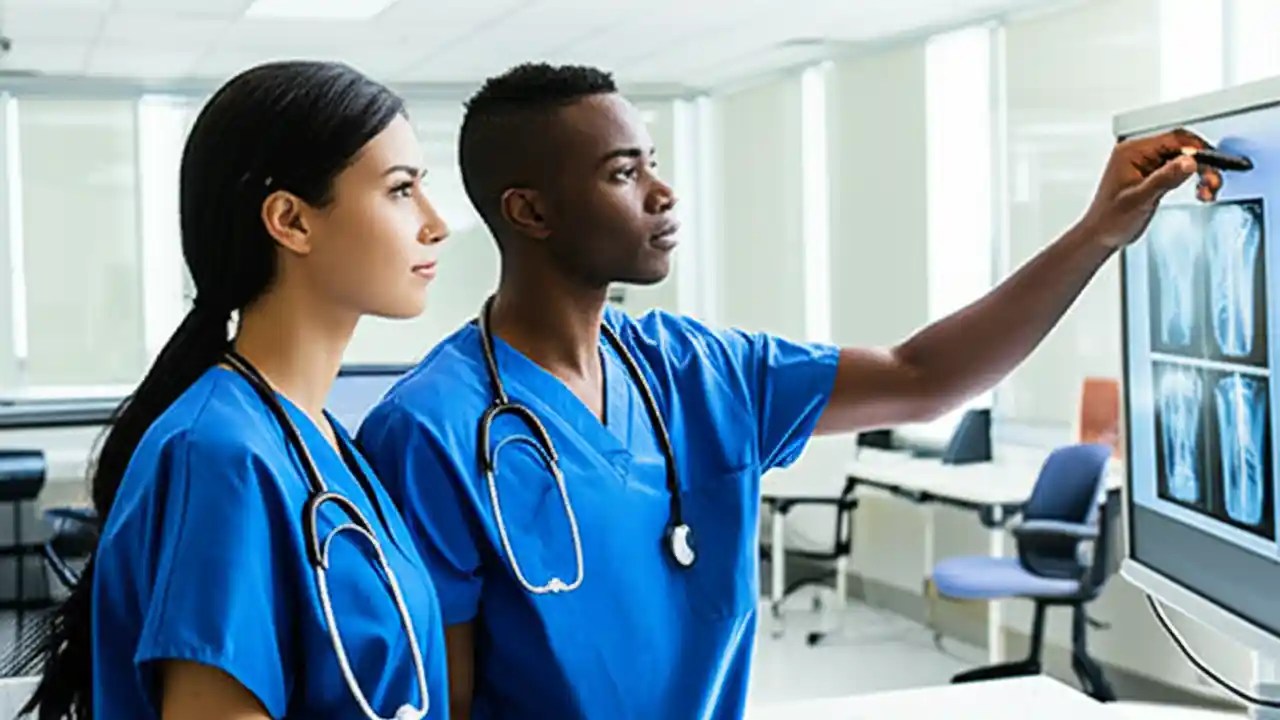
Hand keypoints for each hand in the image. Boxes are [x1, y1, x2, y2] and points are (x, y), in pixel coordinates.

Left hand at [1078, 128, 1218, 248]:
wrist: (1100, 236)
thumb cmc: (1110, 219)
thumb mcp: (1140, 199)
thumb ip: (1165, 179)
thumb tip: (1188, 162)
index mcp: (1131, 152)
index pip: (1173, 139)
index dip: (1196, 149)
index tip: (1213, 163)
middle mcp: (1138, 154)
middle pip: (1181, 147)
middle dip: (1202, 163)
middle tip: (1213, 181)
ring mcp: (1146, 164)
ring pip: (1183, 159)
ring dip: (1200, 172)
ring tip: (1208, 190)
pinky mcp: (1152, 175)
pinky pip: (1178, 170)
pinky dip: (1192, 179)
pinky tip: (1200, 191)